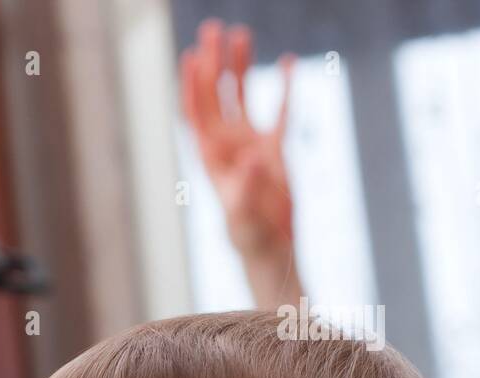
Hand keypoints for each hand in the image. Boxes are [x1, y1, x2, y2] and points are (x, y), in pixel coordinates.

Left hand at [180, 19, 294, 262]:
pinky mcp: (275, 150)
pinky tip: (288, 60)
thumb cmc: (248, 235)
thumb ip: (247, 186)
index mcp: (212, 157)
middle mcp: (227, 145)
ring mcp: (250, 144)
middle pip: (217, 95)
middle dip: (213, 63)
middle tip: (213, 29)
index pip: (198, 114)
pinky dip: (284, 87)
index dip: (193, 86)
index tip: (192, 57)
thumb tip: (252, 159)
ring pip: (243, 95)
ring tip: (241, 33)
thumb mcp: (244, 214)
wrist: (269, 247)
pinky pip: (280, 111)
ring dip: (241, 66)